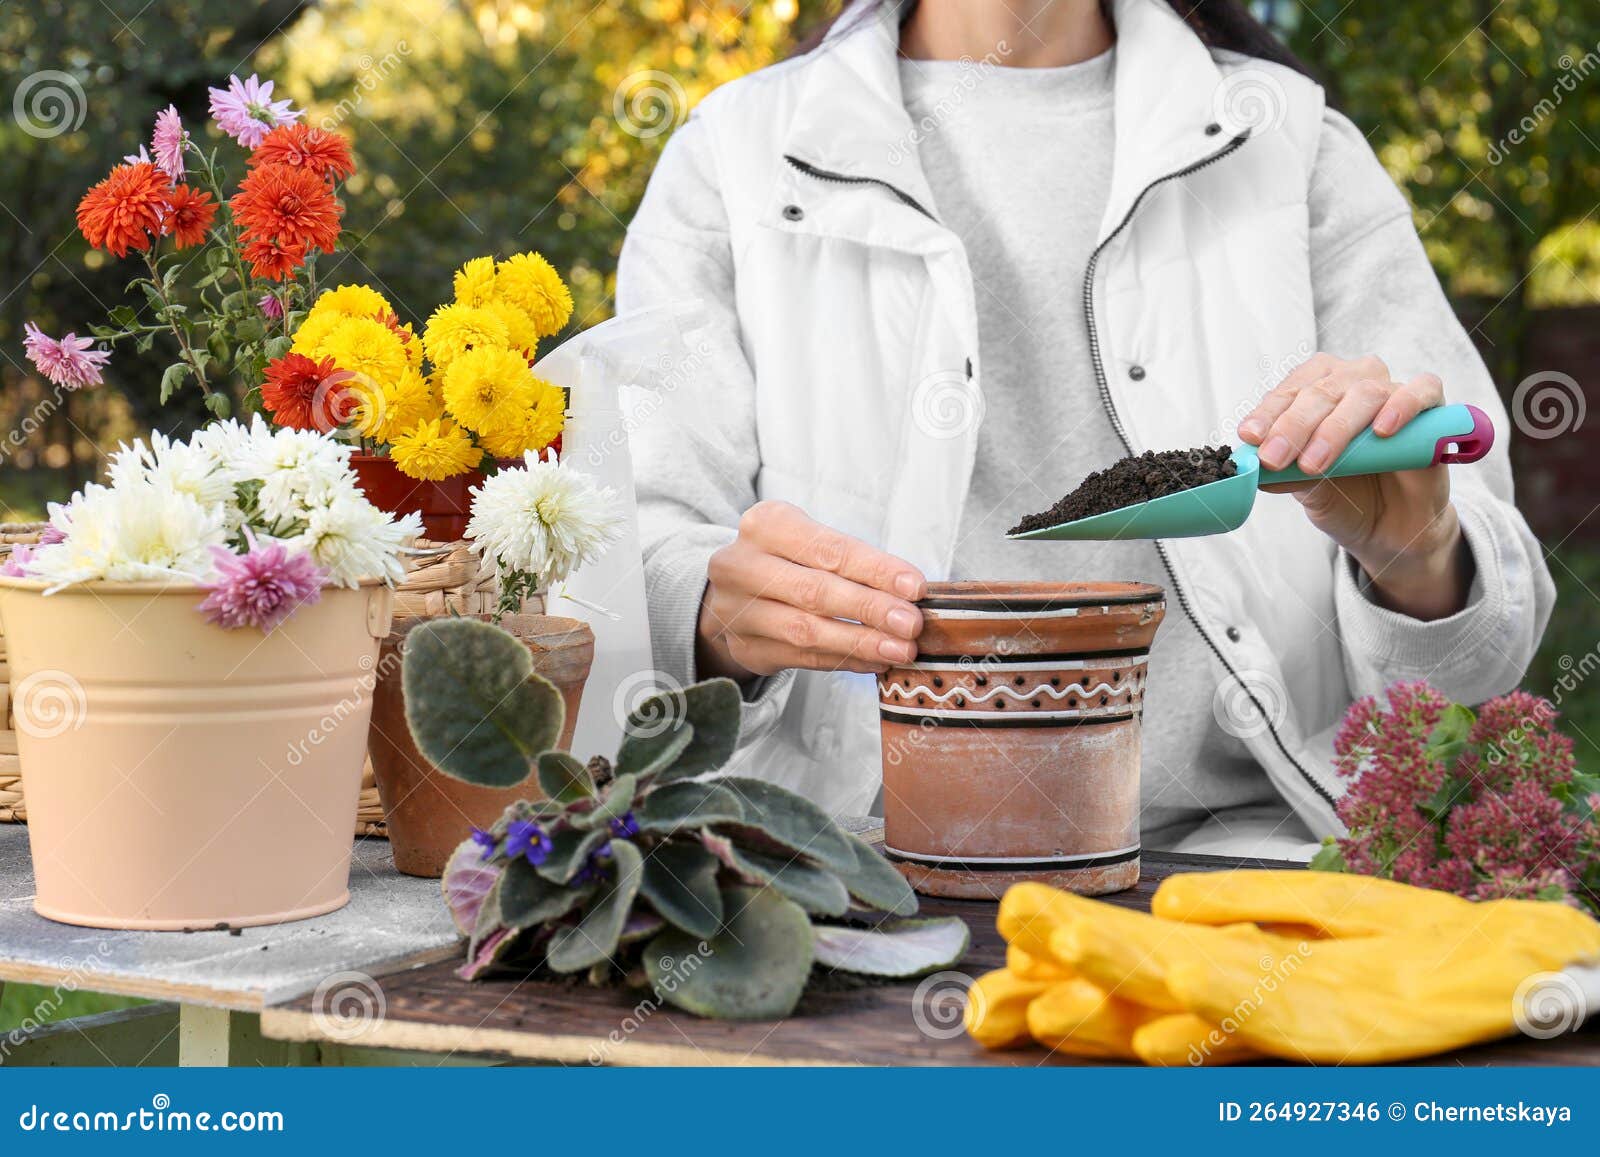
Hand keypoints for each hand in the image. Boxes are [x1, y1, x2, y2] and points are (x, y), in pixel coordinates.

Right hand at [697, 501, 927, 678]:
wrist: (732, 592)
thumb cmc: (787, 560)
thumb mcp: (809, 541)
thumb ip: (852, 562)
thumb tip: (910, 593)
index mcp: (765, 525)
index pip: (828, 549)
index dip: (875, 569)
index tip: (915, 587)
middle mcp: (741, 565)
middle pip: (815, 590)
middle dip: (870, 609)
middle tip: (911, 624)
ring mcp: (737, 611)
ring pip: (807, 630)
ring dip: (860, 641)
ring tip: (900, 649)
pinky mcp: (746, 647)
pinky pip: (802, 658)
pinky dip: (844, 660)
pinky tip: (875, 659)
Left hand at [1238, 353, 1471, 620]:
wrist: (1391, 528)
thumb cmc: (1345, 497)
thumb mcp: (1308, 489)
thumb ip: (1286, 473)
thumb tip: (1252, 467)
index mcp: (1316, 391)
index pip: (1290, 391)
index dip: (1268, 413)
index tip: (1249, 437)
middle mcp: (1352, 383)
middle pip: (1322, 390)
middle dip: (1294, 426)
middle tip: (1274, 459)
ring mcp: (1392, 393)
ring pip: (1365, 391)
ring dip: (1336, 427)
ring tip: (1316, 462)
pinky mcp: (1432, 412)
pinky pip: (1422, 391)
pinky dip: (1402, 406)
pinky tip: (1381, 430)